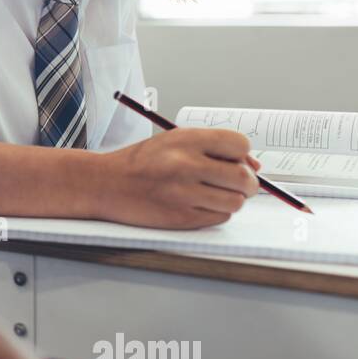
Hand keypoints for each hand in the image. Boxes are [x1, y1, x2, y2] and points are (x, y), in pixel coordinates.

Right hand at [90, 127, 261, 228]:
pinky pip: (219, 218)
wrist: (104, 184)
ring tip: (213, 195)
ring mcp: (184, 193)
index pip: (240, 145)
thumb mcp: (173, 142)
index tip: (235, 161)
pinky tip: (198, 205)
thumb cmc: (140, 163)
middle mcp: (186, 165)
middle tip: (236, 184)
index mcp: (186, 140)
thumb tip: (254, 166)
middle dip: (246, 184)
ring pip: (235, 202)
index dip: (242, 155)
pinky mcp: (180, 217)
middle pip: (244, 178)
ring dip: (231, 200)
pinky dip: (215, 213)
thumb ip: (212, 149)